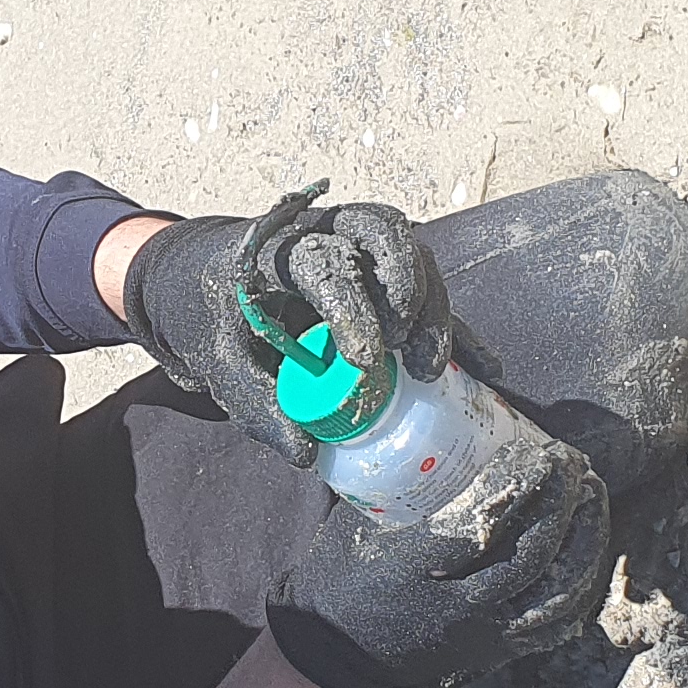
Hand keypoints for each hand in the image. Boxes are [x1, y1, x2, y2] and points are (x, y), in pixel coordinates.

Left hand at [119, 184, 446, 467]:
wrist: (201, 281)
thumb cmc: (209, 314)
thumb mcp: (217, 359)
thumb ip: (255, 400)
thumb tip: (304, 453)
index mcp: (285, 248)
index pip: (328, 264)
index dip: (352, 308)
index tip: (365, 359)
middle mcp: (331, 234)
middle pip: (388, 238)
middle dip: (409, 291)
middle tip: (406, 349)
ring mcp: (364, 251)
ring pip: (418, 260)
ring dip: (436, 311)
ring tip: (430, 371)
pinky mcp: (384, 282)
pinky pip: (430, 300)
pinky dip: (459, 331)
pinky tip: (486, 367)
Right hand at [264, 425, 611, 687]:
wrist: (337, 653)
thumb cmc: (344, 575)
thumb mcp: (359, 521)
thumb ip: (401, 483)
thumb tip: (442, 424)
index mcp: (413, 569)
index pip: (482, 524)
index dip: (521, 484)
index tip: (542, 450)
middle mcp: (457, 606)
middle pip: (531, 556)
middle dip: (564, 504)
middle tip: (576, 464)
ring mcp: (482, 634)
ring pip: (556, 593)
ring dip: (585, 542)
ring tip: (593, 499)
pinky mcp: (497, 651)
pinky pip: (557, 624)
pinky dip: (581, 586)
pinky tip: (589, 551)